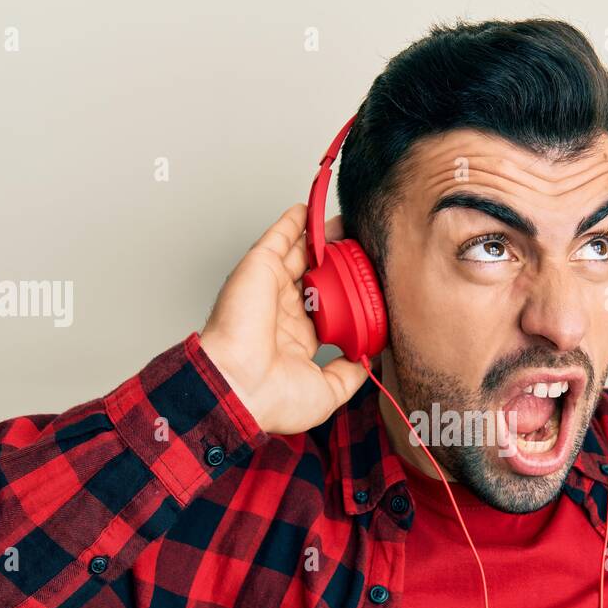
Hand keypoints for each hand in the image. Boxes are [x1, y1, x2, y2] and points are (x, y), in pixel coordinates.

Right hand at [200, 203, 367, 434]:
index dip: (345, 298)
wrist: (239, 388)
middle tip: (359, 250)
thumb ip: (350, 374)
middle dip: (336, 264)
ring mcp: (269, 288)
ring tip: (343, 225)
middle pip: (314, 278)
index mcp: (295, 340)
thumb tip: (369, 361)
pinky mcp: (259, 268)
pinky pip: (278, 237)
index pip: (326, 310)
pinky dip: (292, 222)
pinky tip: (307, 209)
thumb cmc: (271, 399)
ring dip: (319, 238)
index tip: (367, 288)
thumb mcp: (327, 393)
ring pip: (298, 254)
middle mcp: (281, 312)